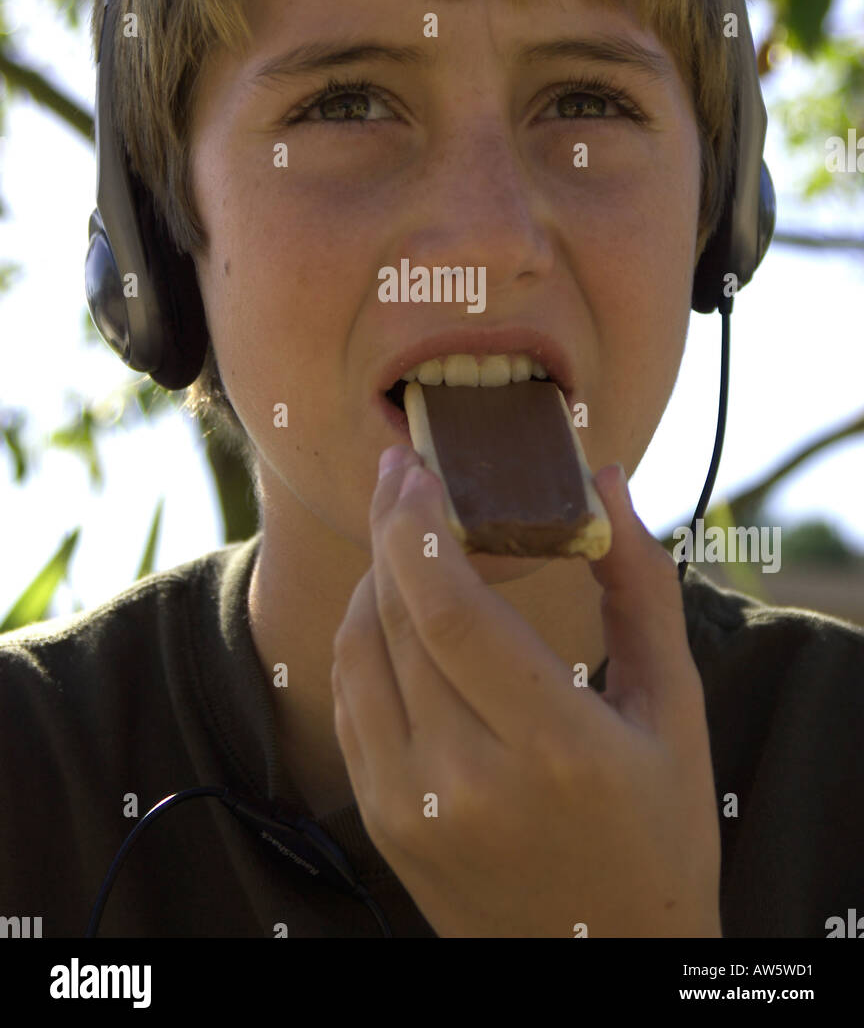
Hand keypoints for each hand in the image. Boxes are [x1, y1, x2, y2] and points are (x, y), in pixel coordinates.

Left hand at [330, 446, 721, 937]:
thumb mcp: (675, 709)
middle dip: (391, 530)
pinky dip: (361, 639)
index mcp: (553, 748)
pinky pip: (351, 704)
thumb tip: (604, 482)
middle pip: (395, 621)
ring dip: (372, 578)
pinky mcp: (385, 823)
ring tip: (401, 530)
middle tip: (401, 472)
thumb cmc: (660, 829)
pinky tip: (390, 605)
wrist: (605, 960)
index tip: (415, 468)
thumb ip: (642, 587)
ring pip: (356, 655)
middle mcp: (467, 781)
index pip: (450, 613)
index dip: (420, 528)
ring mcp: (413, 808)